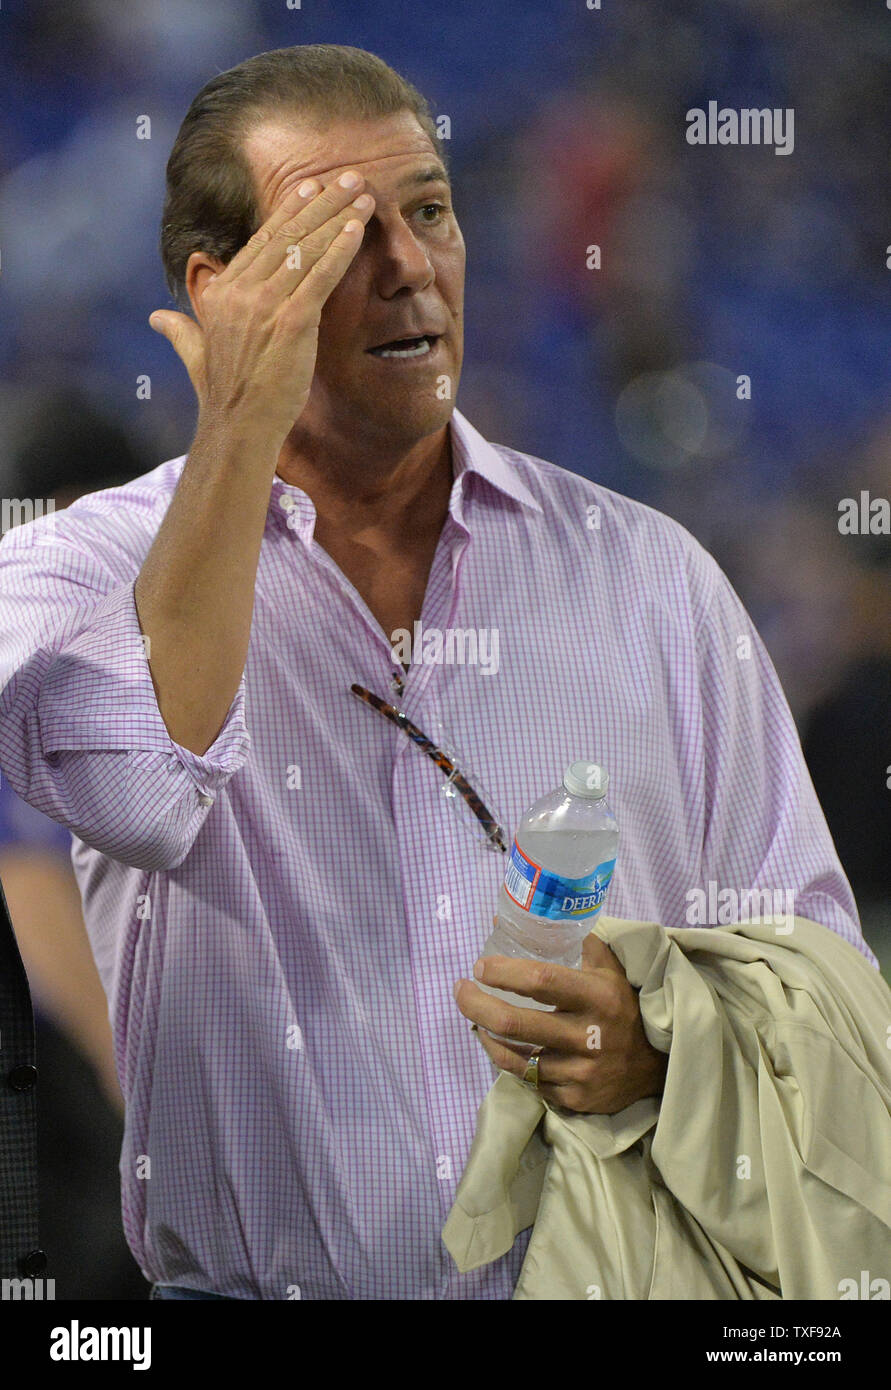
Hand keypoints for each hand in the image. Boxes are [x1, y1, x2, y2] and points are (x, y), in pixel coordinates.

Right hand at [148, 171, 375, 442]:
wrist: (238, 428)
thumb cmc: (224, 396)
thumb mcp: (196, 354)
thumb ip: (180, 330)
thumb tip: (158, 317)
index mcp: (221, 292)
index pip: (261, 242)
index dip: (289, 211)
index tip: (310, 187)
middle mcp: (239, 291)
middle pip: (286, 235)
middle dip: (320, 201)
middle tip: (347, 176)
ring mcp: (264, 305)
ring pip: (306, 249)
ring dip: (337, 215)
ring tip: (362, 191)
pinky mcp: (290, 323)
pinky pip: (319, 276)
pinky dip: (339, 249)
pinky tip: (357, 228)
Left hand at [453, 931, 667, 1113]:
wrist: (657, 1065)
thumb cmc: (624, 1005)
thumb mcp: (611, 969)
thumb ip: (574, 943)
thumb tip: (517, 923)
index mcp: (599, 997)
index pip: (541, 981)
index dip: (504, 972)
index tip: (480, 966)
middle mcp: (589, 1036)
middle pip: (516, 1024)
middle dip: (477, 1005)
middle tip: (461, 989)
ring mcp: (581, 1072)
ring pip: (515, 1057)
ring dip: (486, 1034)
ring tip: (473, 1016)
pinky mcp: (575, 1099)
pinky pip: (528, 1080)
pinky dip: (506, 1059)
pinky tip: (496, 1043)